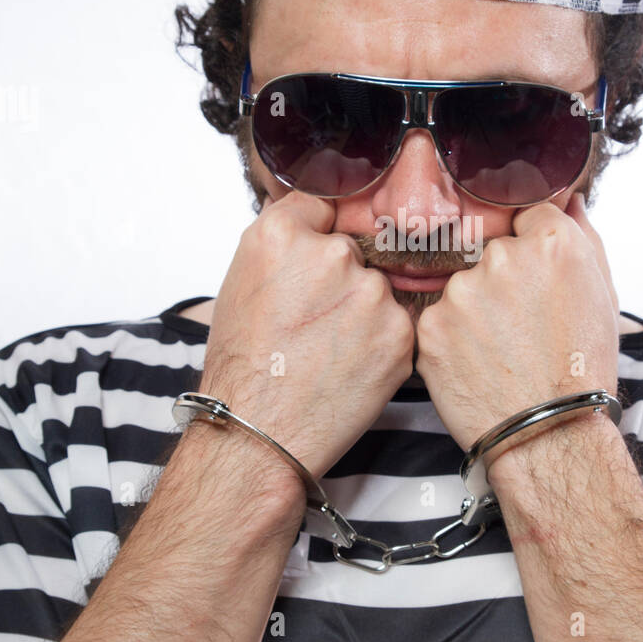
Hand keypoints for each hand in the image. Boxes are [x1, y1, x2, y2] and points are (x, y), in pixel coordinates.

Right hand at [199, 192, 413, 479]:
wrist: (260, 432)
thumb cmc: (244, 365)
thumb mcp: (242, 282)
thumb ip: (284, 241)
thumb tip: (317, 220)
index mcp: (282, 235)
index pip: (321, 209)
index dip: (314, 241)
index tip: (308, 269)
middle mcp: (332, 255)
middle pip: (353, 250)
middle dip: (341, 280)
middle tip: (313, 324)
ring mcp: (371, 293)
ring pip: (378, 288)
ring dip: (363, 311)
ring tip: (329, 349)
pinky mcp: (400, 332)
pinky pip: (398, 322)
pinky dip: (381, 341)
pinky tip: (350, 364)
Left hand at [414, 192, 619, 451]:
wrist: (549, 436)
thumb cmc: (583, 369)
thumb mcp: (604, 295)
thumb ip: (584, 236)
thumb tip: (565, 198)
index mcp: (551, 244)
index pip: (527, 218)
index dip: (532, 253)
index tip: (535, 284)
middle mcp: (502, 258)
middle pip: (491, 252)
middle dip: (502, 282)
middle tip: (520, 328)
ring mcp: (461, 292)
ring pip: (462, 287)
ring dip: (475, 311)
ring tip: (500, 352)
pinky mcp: (431, 326)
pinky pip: (438, 320)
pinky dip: (452, 340)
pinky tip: (477, 365)